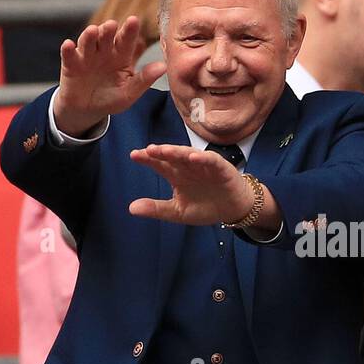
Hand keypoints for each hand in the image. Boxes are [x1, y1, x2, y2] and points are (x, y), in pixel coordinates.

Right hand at [53, 15, 167, 136]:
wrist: (87, 110)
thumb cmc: (111, 99)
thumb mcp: (129, 92)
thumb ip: (144, 79)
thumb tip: (164, 67)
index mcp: (121, 56)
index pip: (126, 40)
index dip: (129, 31)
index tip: (134, 20)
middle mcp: (104, 52)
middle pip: (106, 37)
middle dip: (108, 30)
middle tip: (112, 25)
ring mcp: (86, 56)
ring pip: (88, 42)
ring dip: (89, 36)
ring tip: (93, 31)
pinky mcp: (71, 64)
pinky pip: (68, 55)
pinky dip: (68, 50)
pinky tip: (68, 45)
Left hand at [129, 144, 260, 226]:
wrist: (232, 209)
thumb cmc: (205, 206)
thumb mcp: (177, 212)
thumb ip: (156, 209)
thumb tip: (131, 208)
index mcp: (176, 175)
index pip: (159, 163)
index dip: (147, 159)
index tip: (134, 155)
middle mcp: (188, 167)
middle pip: (172, 156)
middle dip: (161, 152)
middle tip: (148, 150)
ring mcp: (204, 165)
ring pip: (188, 154)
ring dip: (178, 151)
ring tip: (166, 151)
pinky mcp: (220, 168)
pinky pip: (211, 160)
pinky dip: (203, 158)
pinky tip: (193, 157)